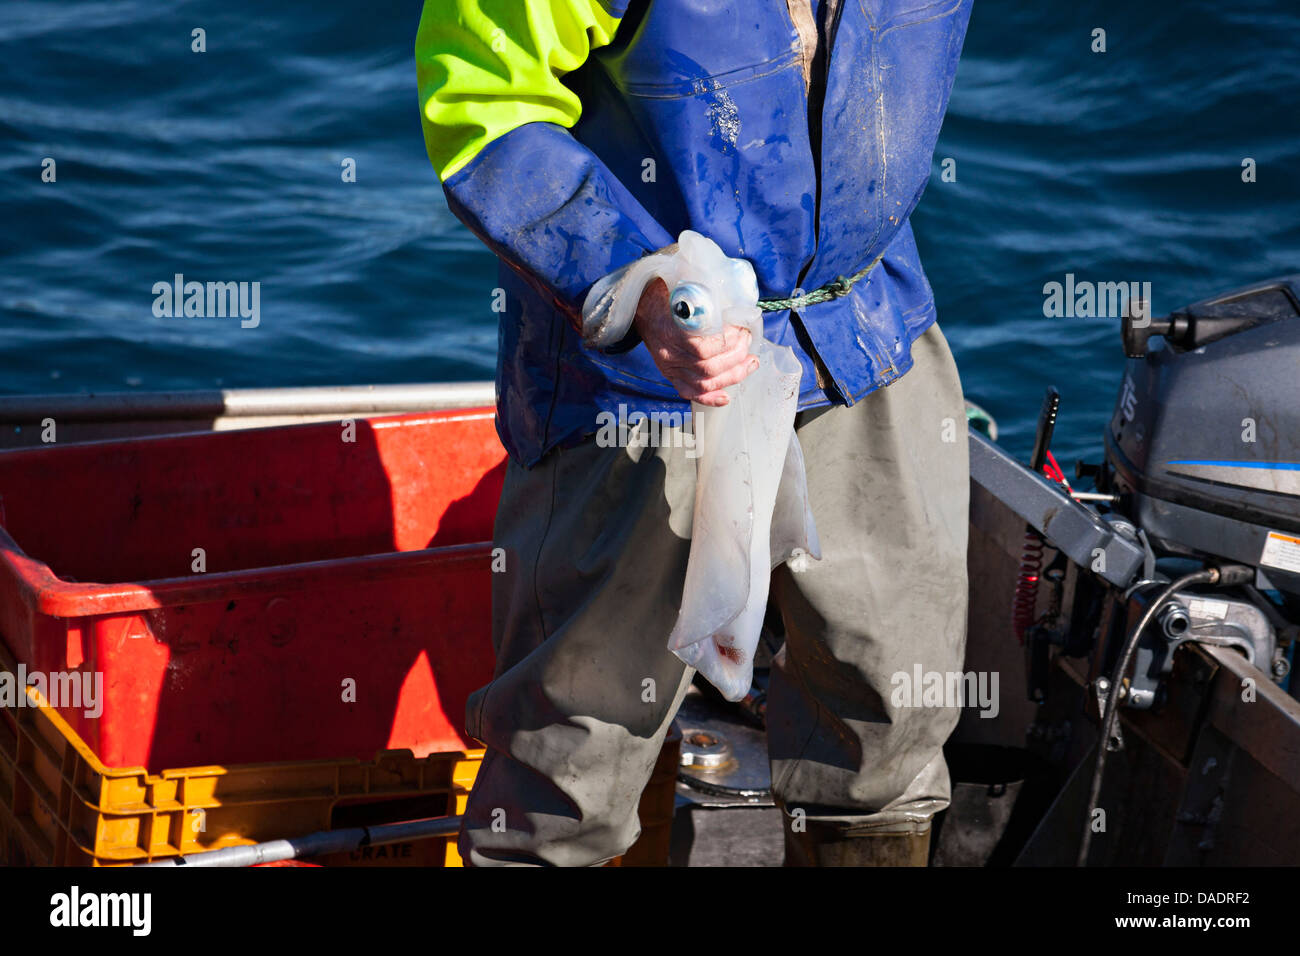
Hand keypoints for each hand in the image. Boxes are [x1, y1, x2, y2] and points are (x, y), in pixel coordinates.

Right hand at [633, 278, 759, 406]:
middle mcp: (668, 354)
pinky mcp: (669, 374)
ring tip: (749, 362)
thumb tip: (737, 305)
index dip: (728, 341)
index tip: (741, 327)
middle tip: (748, 340)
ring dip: (732, 374)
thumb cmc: (666, 291)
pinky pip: (688, 392)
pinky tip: (726, 397)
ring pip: (704, 383)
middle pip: (708, 368)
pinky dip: (709, 398)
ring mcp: (668, 367)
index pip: (703, 348)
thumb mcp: (684, 287)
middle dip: (736, 356)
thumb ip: (707, 297)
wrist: (641, 302)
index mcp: (670, 331)